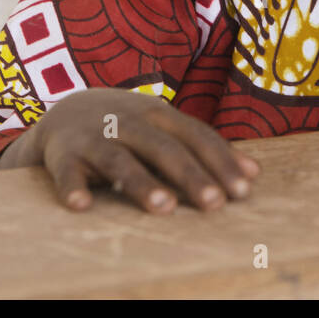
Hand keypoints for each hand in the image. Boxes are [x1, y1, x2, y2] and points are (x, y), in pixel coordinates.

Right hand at [0, 88, 260, 213]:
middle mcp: (130, 122)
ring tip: (164, 207)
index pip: (196, 136)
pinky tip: (81, 205)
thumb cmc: (132, 128)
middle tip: (214, 203)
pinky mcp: (64, 154)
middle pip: (164, 148)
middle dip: (191, 175)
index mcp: (161, 114)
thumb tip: (254, 174)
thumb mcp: (167, 130)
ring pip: (120, 160)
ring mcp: (96, 137)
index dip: (221, 161)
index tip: (243, 189)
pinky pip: (68, 172)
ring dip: (141, 183)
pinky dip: (72, 187)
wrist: (66, 111)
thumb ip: (205, 149)